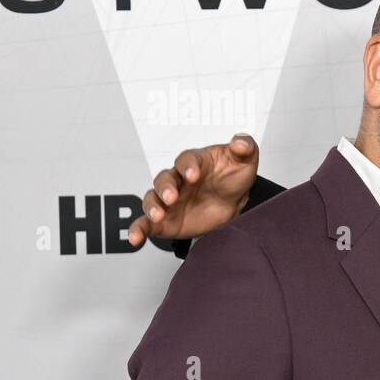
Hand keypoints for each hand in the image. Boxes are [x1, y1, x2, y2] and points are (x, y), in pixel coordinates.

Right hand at [128, 134, 260, 246]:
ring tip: (157, 216)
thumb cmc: (232, 176)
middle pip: (164, 179)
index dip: (188, 166)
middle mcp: (177, 180)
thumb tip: (241, 142)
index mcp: (194, 162)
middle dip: (166, 187)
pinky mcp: (165, 219)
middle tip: (172, 197)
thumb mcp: (244, 160)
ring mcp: (169, 200)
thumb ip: (244, 147)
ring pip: (152, 199)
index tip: (193, 175)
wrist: (232, 201)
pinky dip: (138, 229)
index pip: (187, 160)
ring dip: (152, 207)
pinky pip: (146, 223)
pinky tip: (135, 238)